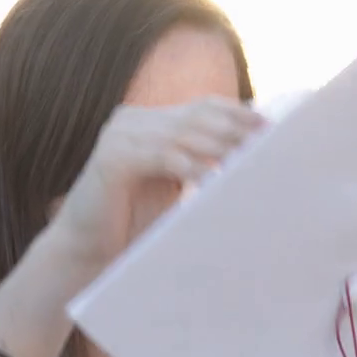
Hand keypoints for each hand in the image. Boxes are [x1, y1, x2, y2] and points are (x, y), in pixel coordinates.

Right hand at [50, 97, 264, 267]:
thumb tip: (249, 155)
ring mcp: (119, 136)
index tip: (272, 127)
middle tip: (270, 142)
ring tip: (250, 160)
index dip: (238, 114)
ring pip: (183, 134)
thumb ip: (197, 164)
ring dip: (220, 147)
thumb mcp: (170, 184)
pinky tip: (213, 181)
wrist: (85, 249)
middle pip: (197, 115)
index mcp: (147, 121)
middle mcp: (132, 120)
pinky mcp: (112, 159)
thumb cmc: (131, 222)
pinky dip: (191, 167)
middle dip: (236, 128)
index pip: (202, 106)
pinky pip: (162, 156)